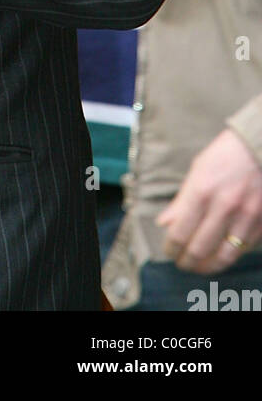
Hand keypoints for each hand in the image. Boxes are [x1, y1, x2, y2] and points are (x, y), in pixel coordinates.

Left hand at [157, 128, 261, 271]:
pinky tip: (221, 256)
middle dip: (187, 261)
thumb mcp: (197, 171)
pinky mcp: (261, 224)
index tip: (169, 251)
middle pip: (199, 248)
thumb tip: (164, 223)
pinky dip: (230, 256)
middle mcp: (223, 207)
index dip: (171, 248)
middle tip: (182, 263)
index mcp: (201, 191)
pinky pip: (243, 249)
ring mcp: (245, 218)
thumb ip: (181, 201)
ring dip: (208, 266)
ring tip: (199, 267)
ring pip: (223, 256)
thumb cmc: (224, 156)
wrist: (260, 148)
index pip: (179, 232)